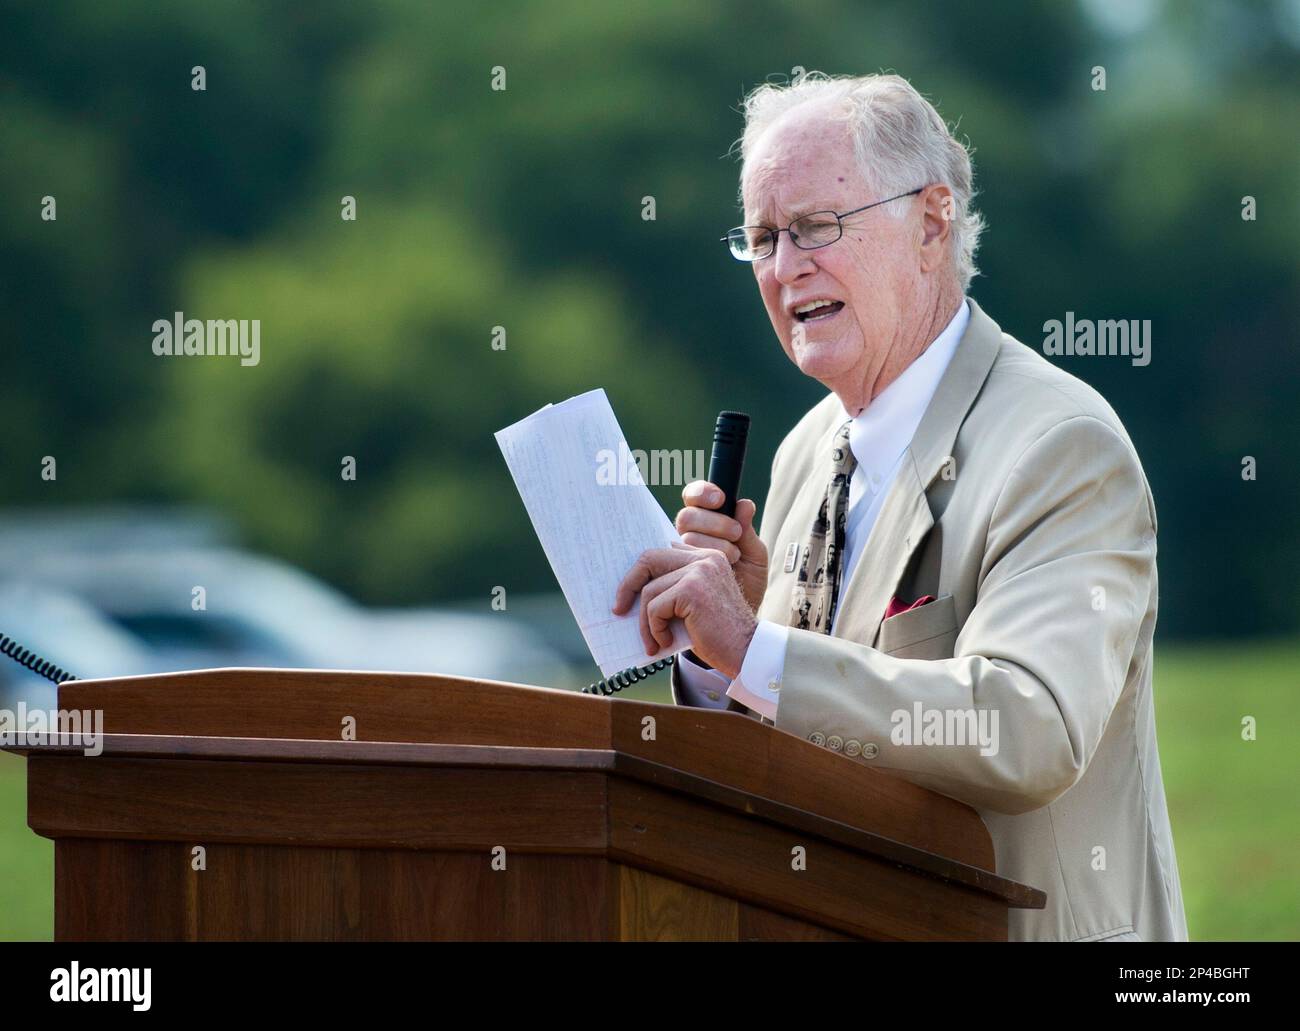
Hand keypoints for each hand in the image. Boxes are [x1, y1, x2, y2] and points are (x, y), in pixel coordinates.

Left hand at [612, 543, 757, 679]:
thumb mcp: (692, 606)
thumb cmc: (718, 635)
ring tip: (653, 641)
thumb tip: (632, 591)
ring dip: (644, 621)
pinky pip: (655, 607)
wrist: (747, 653)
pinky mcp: (692, 589)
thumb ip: (673, 590)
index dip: (640, 573)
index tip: (625, 594)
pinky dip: (654, 629)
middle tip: (618, 609)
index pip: (661, 553)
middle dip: (627, 585)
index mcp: (705, 557)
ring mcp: (699, 571)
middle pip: (648, 559)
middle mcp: (704, 558)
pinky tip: (665, 642)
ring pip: (649, 590)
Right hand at [674, 480, 767, 612]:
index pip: (695, 496)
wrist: (736, 625)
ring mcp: (678, 556)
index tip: (720, 499)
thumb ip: (748, 533)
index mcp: (707, 524)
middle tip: (735, 535)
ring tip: (732, 560)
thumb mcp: (754, 559)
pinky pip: (668, 562)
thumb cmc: (745, 588)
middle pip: (687, 516)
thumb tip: (745, 504)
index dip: (702, 492)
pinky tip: (712, 568)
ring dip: (710, 544)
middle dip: (713, 522)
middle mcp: (688, 536)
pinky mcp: (669, 578)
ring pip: (684, 536)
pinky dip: (690, 563)